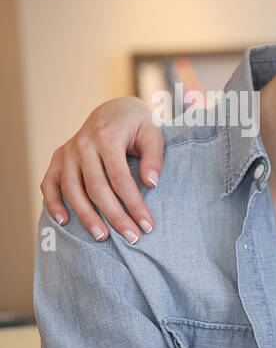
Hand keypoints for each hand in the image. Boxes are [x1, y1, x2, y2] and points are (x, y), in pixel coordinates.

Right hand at [39, 96, 164, 242]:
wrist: (114, 109)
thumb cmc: (138, 125)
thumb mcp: (153, 133)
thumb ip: (154, 157)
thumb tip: (151, 184)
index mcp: (107, 138)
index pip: (120, 179)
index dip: (134, 205)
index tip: (147, 225)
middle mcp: (82, 145)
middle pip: (96, 188)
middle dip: (115, 216)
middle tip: (131, 238)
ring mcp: (67, 152)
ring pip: (72, 189)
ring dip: (86, 216)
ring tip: (102, 237)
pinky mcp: (58, 158)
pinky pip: (49, 183)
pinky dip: (53, 202)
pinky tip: (64, 221)